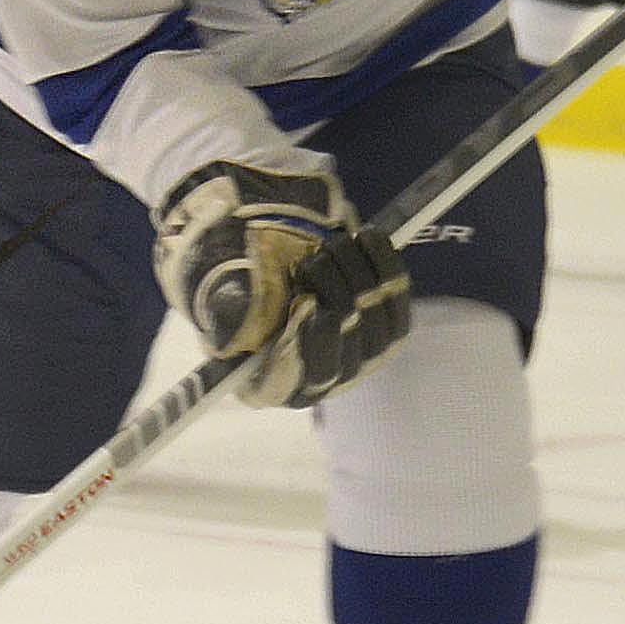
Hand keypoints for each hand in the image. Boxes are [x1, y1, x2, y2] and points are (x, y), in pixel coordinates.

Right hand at [155, 153, 409, 407]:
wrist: (271, 272)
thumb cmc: (240, 295)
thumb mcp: (225, 305)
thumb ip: (231, 312)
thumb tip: (235, 316)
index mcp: (283, 386)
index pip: (315, 375)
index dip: (316, 342)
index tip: (308, 302)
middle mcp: (330, 379)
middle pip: (354, 345)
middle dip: (336, 292)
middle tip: (314, 258)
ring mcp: (364, 354)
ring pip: (379, 317)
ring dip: (357, 273)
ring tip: (333, 242)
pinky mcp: (387, 325)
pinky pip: (399, 297)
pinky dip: (385, 262)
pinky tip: (367, 237)